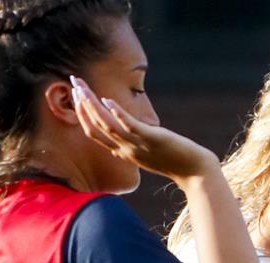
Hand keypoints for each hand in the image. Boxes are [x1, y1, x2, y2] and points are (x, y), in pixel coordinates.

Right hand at [69, 75, 216, 180]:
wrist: (196, 173)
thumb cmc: (174, 160)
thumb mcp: (148, 150)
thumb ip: (135, 140)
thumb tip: (128, 125)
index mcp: (123, 152)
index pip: (93, 133)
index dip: (82, 114)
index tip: (77, 96)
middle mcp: (126, 150)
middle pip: (95, 127)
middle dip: (82, 104)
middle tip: (73, 82)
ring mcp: (138, 145)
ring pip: (108, 126)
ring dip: (93, 106)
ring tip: (83, 88)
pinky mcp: (152, 139)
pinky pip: (130, 127)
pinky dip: (118, 114)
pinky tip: (108, 100)